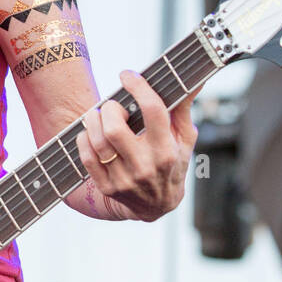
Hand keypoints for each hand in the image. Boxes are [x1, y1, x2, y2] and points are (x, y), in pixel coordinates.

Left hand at [76, 70, 198, 221]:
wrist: (157, 206)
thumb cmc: (172, 164)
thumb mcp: (184, 139)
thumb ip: (184, 108)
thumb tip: (196, 80)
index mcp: (167, 150)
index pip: (152, 111)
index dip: (138, 87)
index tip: (128, 75)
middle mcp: (145, 166)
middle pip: (115, 128)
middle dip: (110, 108)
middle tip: (114, 105)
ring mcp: (124, 178)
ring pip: (98, 141)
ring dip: (93, 120)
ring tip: (98, 115)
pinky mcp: (107, 186)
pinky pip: (87, 157)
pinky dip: (85, 139)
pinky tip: (92, 133)